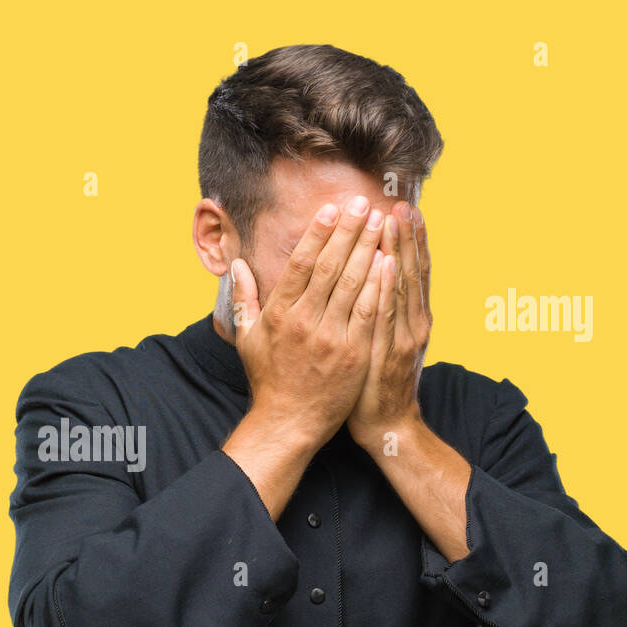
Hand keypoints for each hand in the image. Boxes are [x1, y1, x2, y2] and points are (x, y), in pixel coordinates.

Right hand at [229, 194, 386, 452]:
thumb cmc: (268, 380)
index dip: (318, 234)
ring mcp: (331, 339)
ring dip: (369, 249)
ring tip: (382, 222)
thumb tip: (237, 264)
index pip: (301, 265)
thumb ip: (244, 299)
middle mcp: (304, 323)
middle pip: (330, 267)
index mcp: (279, 315)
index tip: (331, 209)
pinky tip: (389, 262)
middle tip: (364, 203)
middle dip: (349, 232)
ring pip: (353, 285)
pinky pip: (369, 313)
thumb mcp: (247, 339)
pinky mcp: (354, 355)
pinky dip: (380, 285)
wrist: (288, 423)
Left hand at [347, 201, 431, 449]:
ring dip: (399, 251)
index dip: (410, 240)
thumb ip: (380, 309)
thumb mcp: (381, 340)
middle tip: (402, 203)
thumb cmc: (375, 381)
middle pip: (411, 271)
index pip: (411, 270)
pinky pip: (388, 314)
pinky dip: (388, 288)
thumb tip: (374, 277)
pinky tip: (386, 265)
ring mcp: (405, 337)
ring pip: (402, 286)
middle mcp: (414, 322)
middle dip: (407, 237)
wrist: (387, 424)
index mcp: (410, 317)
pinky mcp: (391, 353)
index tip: (404, 209)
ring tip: (394, 220)